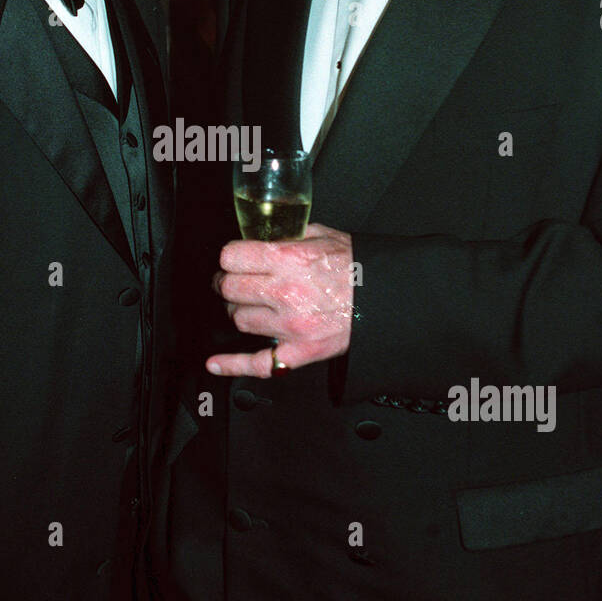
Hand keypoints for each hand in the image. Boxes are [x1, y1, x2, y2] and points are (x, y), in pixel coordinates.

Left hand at [206, 224, 355, 377]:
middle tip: (235, 281)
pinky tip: (215, 363)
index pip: (231, 258)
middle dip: (228, 282)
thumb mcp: (321, 235)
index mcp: (288, 260)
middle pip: (229, 289)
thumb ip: (286, 236)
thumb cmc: (357, 266)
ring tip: (250, 305)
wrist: (386, 298)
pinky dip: (232, 365)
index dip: (231, 257)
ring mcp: (290, 326)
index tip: (234, 259)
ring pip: (239, 320)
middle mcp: (285, 292)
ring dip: (240, 311)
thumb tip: (260, 236)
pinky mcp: (298, 352)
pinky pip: (257, 363)